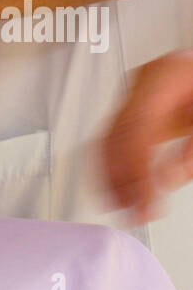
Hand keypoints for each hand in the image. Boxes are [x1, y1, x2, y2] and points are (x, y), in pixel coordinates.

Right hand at [102, 50, 192, 222]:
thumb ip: (189, 152)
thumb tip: (165, 181)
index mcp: (163, 77)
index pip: (137, 129)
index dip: (136, 171)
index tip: (144, 203)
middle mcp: (143, 81)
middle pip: (115, 133)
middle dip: (118, 179)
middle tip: (131, 212)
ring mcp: (136, 90)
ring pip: (106, 135)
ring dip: (110, 176)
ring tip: (122, 207)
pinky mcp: (137, 104)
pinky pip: (113, 134)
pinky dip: (112, 164)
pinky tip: (117, 187)